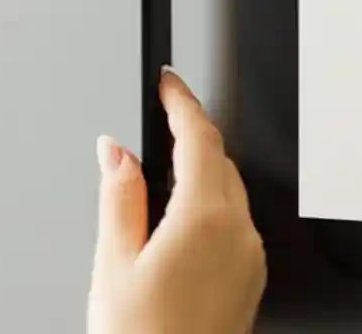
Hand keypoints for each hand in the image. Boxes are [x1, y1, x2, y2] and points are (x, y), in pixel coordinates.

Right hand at [88, 68, 265, 333]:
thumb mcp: (112, 260)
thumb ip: (118, 195)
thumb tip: (116, 151)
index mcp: (204, 219)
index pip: (199, 138)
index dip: (181, 101)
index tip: (168, 81)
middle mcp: (238, 235)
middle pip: (220, 159)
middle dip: (191, 132)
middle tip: (158, 116)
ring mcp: (249, 259)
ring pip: (231, 189)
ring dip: (202, 167)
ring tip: (159, 168)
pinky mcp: (249, 280)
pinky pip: (235, 221)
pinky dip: (210, 201)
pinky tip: (179, 215)